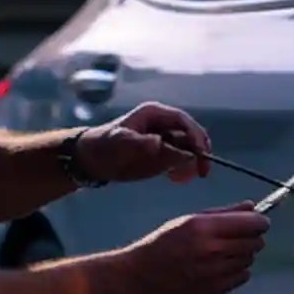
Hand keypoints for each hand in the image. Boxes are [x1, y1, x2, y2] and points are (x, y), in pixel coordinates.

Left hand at [77, 101, 212, 182]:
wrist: (91, 160)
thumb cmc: (103, 145)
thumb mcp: (119, 143)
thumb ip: (141, 144)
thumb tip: (160, 143)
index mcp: (154, 114)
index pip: (183, 121)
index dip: (195, 136)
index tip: (200, 154)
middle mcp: (163, 125)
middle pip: (190, 135)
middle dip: (199, 151)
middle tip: (202, 171)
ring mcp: (164, 140)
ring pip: (188, 149)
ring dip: (192, 163)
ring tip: (181, 179)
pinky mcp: (162, 154)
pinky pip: (180, 160)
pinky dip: (183, 169)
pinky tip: (175, 179)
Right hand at [116, 201, 268, 293]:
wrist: (137, 278)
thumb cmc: (161, 244)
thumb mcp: (187, 220)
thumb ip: (223, 214)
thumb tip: (252, 207)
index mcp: (203, 228)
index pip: (253, 224)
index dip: (260, 221)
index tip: (258, 222)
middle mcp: (211, 251)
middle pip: (255, 243)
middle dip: (252, 237)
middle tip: (239, 236)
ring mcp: (213, 275)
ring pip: (249, 260)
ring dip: (243, 254)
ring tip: (222, 252)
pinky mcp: (213, 293)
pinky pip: (241, 277)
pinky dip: (237, 271)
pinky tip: (219, 267)